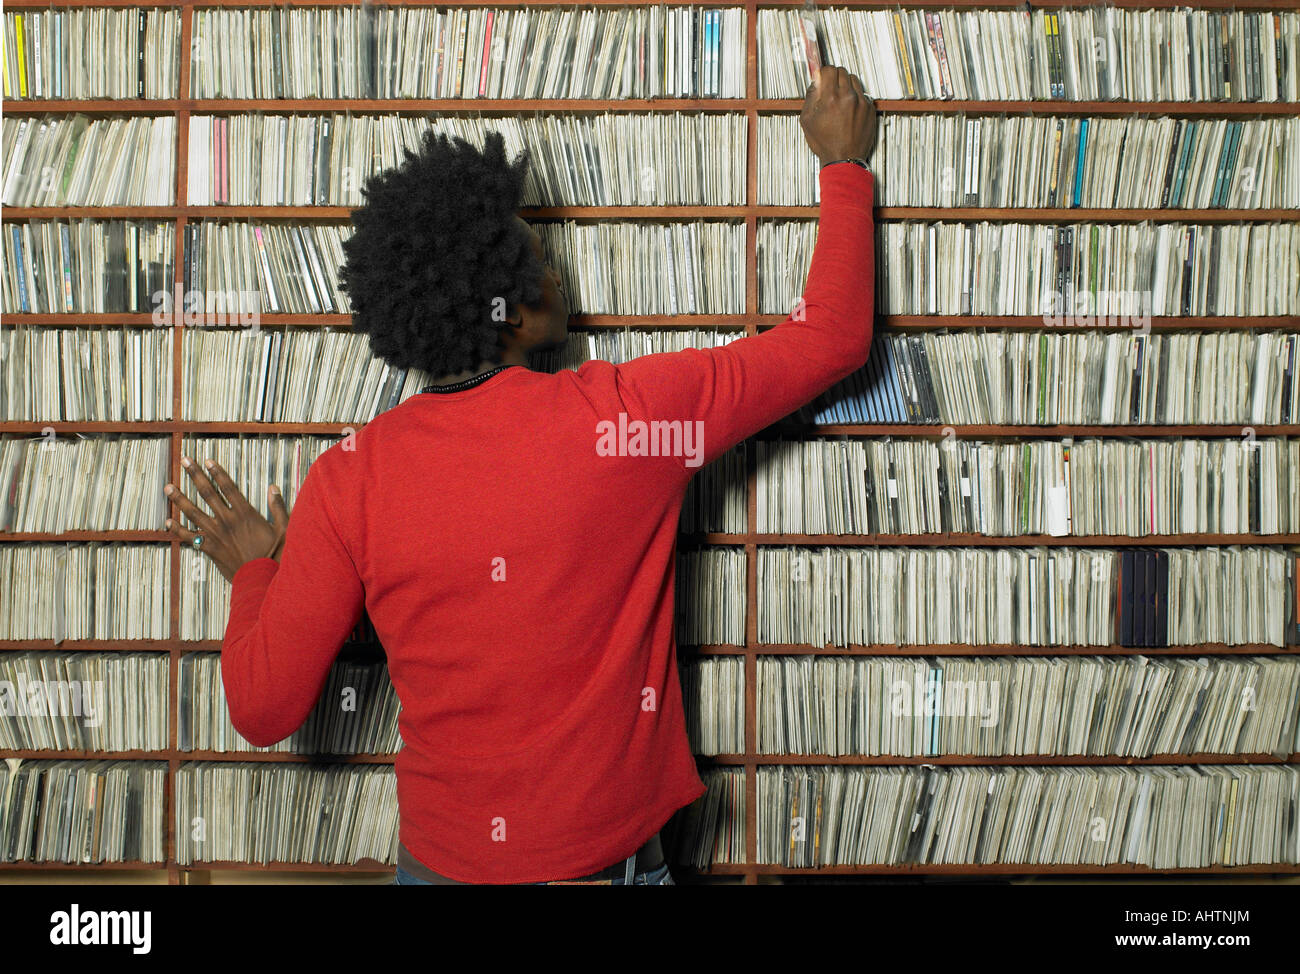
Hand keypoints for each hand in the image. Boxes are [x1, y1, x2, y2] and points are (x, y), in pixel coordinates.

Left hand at [164, 457, 289, 582]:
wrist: (260, 579)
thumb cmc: (274, 556)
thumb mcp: (283, 529)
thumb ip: (278, 507)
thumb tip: (273, 488)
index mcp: (245, 514)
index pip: (228, 487)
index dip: (217, 472)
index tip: (208, 461)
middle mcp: (227, 521)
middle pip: (207, 493)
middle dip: (195, 475)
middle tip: (184, 461)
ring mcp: (216, 535)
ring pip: (193, 512)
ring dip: (179, 498)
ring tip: (168, 487)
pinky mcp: (209, 549)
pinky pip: (189, 537)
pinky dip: (178, 530)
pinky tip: (169, 522)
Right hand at [800, 65, 877, 166]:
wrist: (844, 159)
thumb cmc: (826, 143)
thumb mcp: (807, 120)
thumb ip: (810, 96)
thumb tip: (815, 81)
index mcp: (830, 98)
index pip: (829, 69)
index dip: (824, 73)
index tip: (823, 78)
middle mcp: (848, 97)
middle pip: (842, 71)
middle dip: (835, 78)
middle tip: (830, 90)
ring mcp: (861, 102)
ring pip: (854, 80)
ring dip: (846, 85)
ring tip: (840, 100)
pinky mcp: (870, 108)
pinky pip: (862, 93)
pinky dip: (856, 97)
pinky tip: (849, 110)